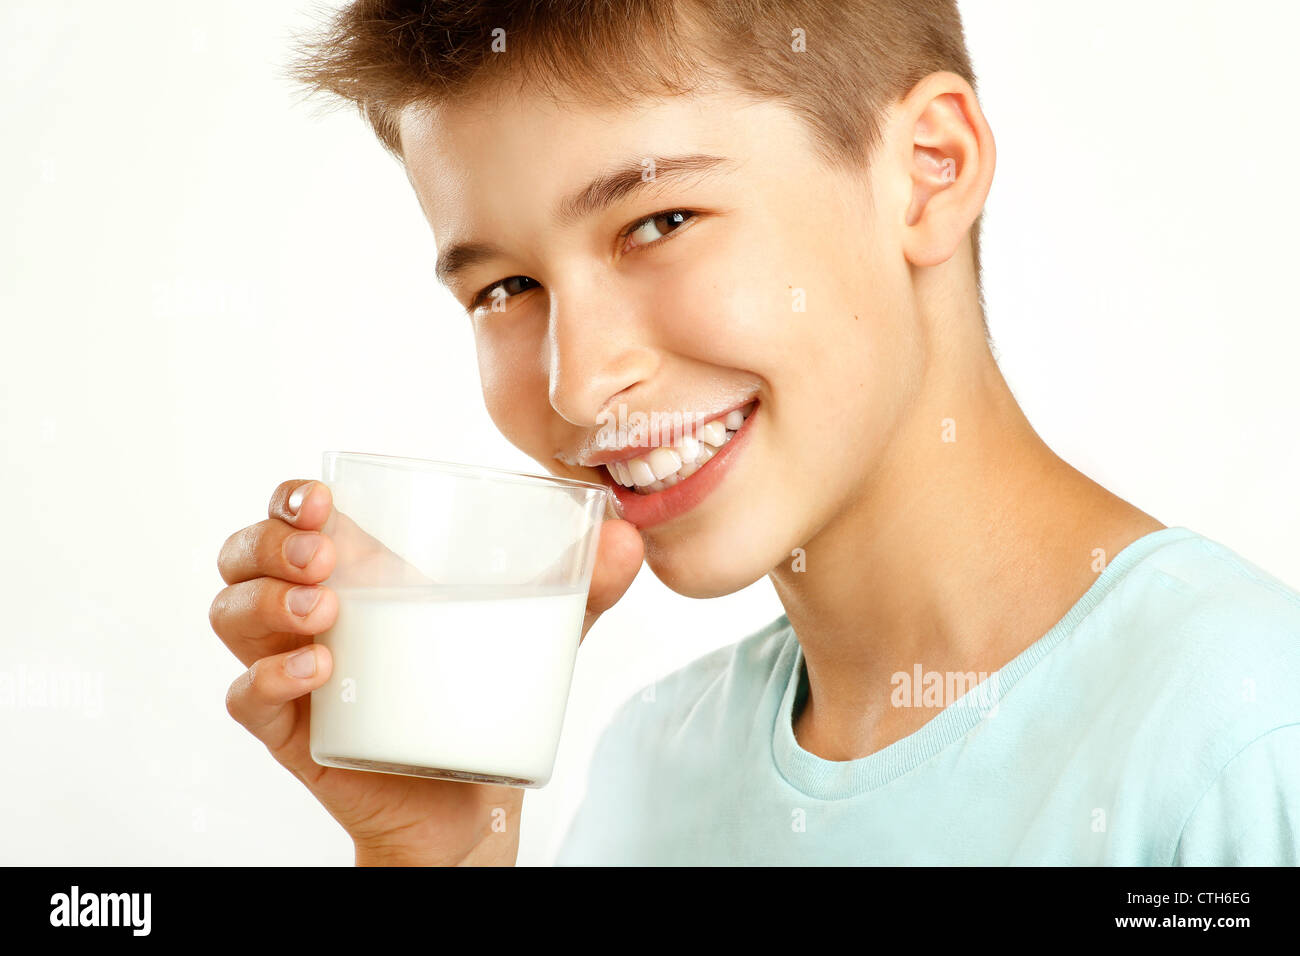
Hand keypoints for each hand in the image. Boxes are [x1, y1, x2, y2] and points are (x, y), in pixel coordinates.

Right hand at [209, 478, 642, 864]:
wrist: (472, 796)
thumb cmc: (484, 693)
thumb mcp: (538, 631)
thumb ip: (583, 586)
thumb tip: (629, 538)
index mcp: (359, 572)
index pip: (294, 515)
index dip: (289, 499)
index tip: (318, 499)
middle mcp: (312, 611)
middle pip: (245, 556)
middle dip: (269, 544)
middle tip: (321, 560)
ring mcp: (294, 669)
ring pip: (231, 617)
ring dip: (265, 604)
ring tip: (325, 615)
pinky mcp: (293, 730)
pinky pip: (244, 697)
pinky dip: (268, 677)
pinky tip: (319, 670)